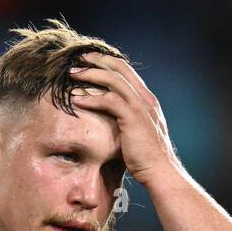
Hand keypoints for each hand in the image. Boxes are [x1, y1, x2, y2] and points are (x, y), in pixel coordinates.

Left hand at [68, 51, 185, 188]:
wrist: (159, 170)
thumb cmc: (146, 157)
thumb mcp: (138, 132)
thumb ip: (128, 119)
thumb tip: (113, 118)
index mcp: (147, 99)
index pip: (127, 72)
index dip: (107, 63)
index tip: (90, 61)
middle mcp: (145, 98)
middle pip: (119, 69)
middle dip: (97, 61)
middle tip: (78, 60)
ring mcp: (140, 106)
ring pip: (113, 80)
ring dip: (90, 75)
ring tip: (72, 75)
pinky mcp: (132, 118)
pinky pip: (109, 101)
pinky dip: (91, 98)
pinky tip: (77, 100)